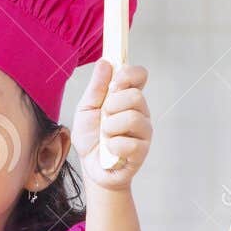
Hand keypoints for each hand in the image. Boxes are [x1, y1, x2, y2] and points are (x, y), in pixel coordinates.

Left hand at [71, 60, 150, 190]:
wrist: (91, 167)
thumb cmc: (91, 138)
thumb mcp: (86, 109)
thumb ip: (96, 87)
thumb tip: (105, 62)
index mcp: (128, 98)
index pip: (140, 75)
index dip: (129, 74)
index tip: (114, 83)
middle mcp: (140, 112)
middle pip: (135, 95)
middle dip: (112, 105)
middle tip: (105, 116)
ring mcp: (143, 132)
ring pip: (132, 118)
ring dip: (111, 127)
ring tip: (106, 135)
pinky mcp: (141, 152)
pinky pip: (129, 143)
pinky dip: (113, 146)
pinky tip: (111, 150)